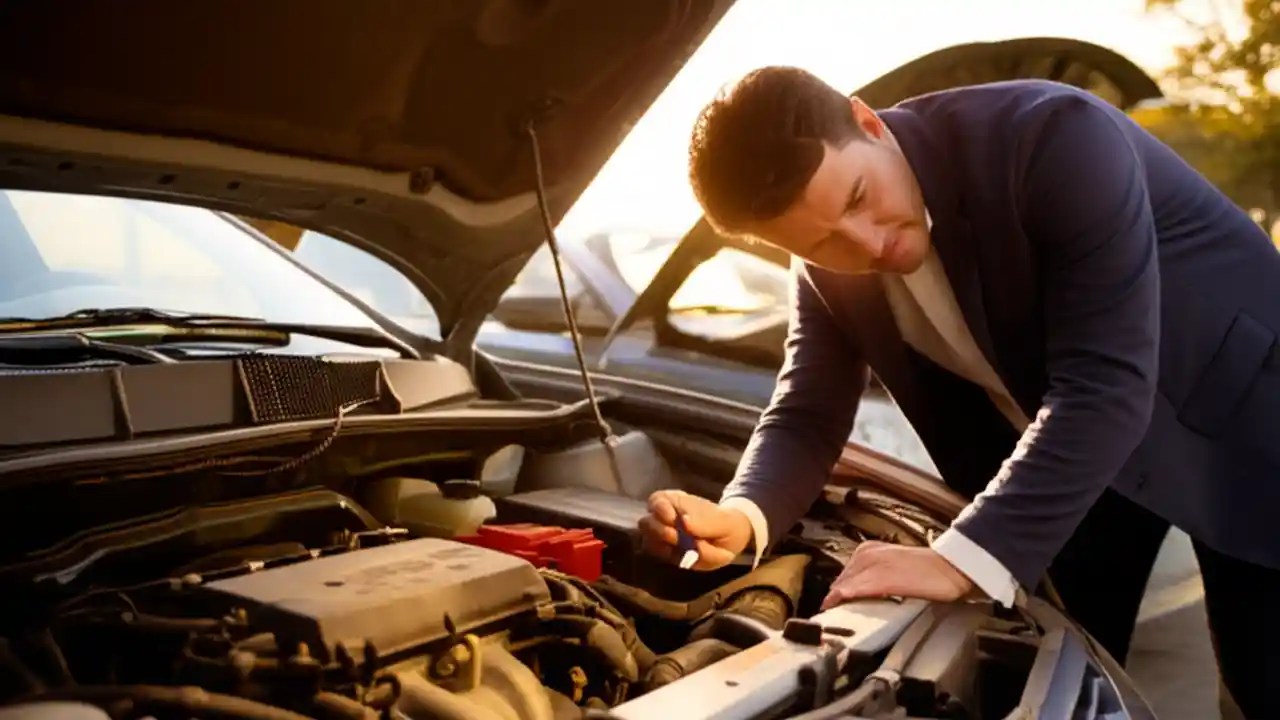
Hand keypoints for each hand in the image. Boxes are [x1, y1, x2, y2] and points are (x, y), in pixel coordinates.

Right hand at [639, 490, 752, 570]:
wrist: (730, 539)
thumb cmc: (725, 525)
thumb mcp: (723, 522)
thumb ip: (705, 521)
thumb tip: (685, 521)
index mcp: (676, 502)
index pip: (656, 501)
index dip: (660, 509)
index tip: (673, 518)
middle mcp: (664, 518)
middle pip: (646, 523)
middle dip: (660, 532)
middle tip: (678, 539)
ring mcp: (662, 537)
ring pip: (648, 541)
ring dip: (664, 547)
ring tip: (683, 550)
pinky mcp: (665, 553)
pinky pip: (657, 556)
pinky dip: (669, 557)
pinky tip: (682, 556)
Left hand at [820, 541, 975, 609]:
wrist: (951, 568)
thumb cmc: (929, 570)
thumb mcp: (894, 567)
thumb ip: (876, 576)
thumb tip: (861, 593)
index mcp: (868, 549)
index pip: (843, 575)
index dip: (837, 592)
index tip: (833, 605)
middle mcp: (867, 554)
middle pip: (840, 581)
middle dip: (835, 598)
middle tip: (833, 615)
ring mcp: (873, 565)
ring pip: (845, 586)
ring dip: (837, 602)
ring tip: (833, 617)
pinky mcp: (882, 579)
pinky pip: (856, 589)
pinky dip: (844, 599)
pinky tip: (836, 607)